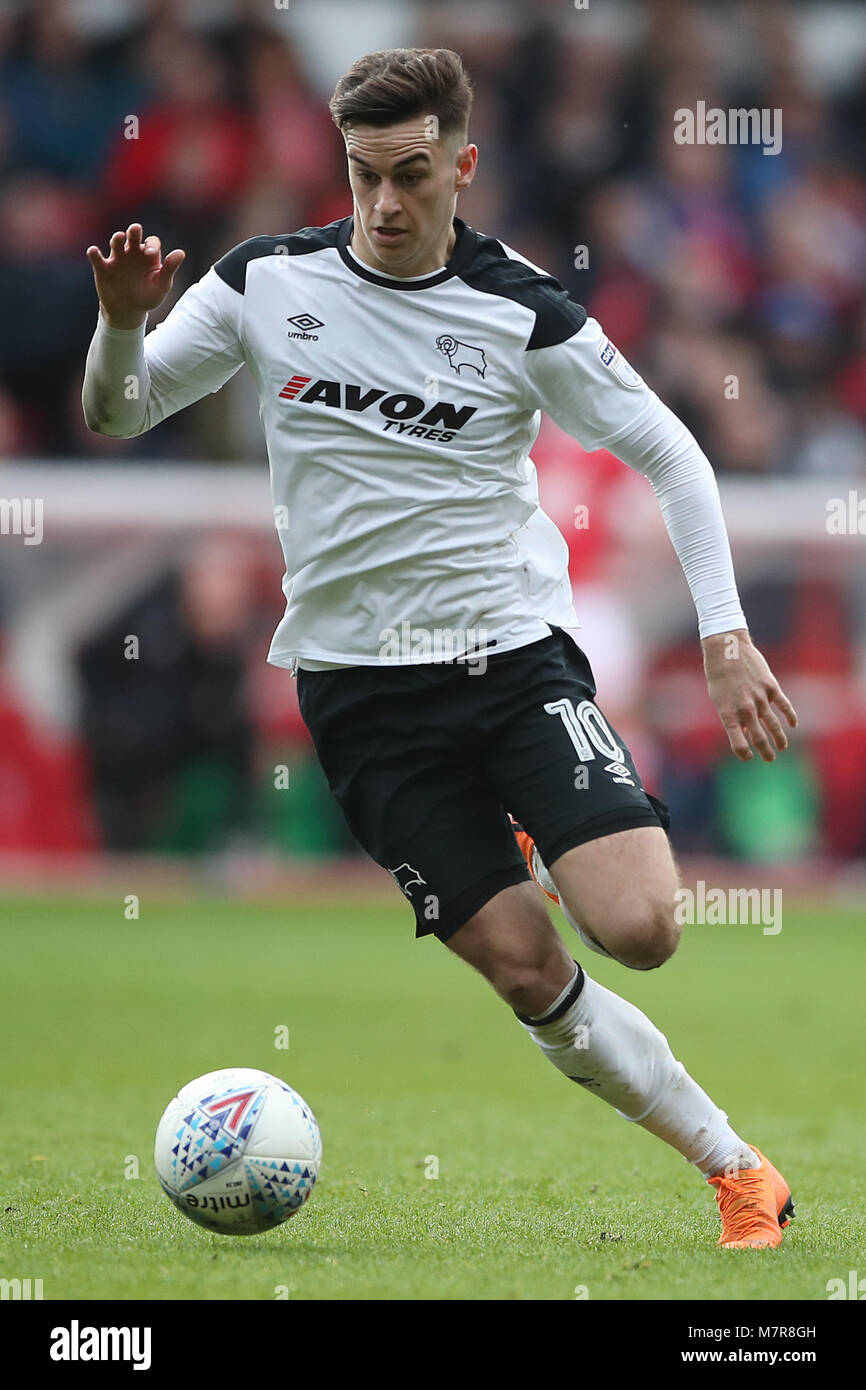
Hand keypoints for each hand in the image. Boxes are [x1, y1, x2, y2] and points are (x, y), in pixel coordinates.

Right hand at [86, 223, 185, 328]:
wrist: (128, 312)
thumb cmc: (148, 296)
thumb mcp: (161, 285)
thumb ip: (169, 269)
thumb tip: (181, 252)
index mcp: (148, 255)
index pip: (152, 242)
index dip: (152, 245)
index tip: (151, 254)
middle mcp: (132, 252)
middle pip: (133, 236)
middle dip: (134, 232)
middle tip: (135, 230)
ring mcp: (117, 259)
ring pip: (116, 243)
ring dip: (116, 239)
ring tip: (119, 238)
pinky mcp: (103, 268)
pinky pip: (97, 258)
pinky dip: (94, 254)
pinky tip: (94, 251)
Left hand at [702, 629, 797, 761]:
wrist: (727, 650)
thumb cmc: (719, 675)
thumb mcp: (719, 698)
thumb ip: (731, 716)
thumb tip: (744, 731)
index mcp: (728, 714)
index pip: (738, 743)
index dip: (744, 754)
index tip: (748, 757)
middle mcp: (745, 709)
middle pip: (759, 738)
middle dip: (766, 752)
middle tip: (770, 759)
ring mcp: (760, 698)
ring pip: (774, 725)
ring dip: (779, 739)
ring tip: (782, 747)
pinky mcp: (771, 687)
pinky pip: (784, 706)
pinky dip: (790, 717)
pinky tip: (793, 725)